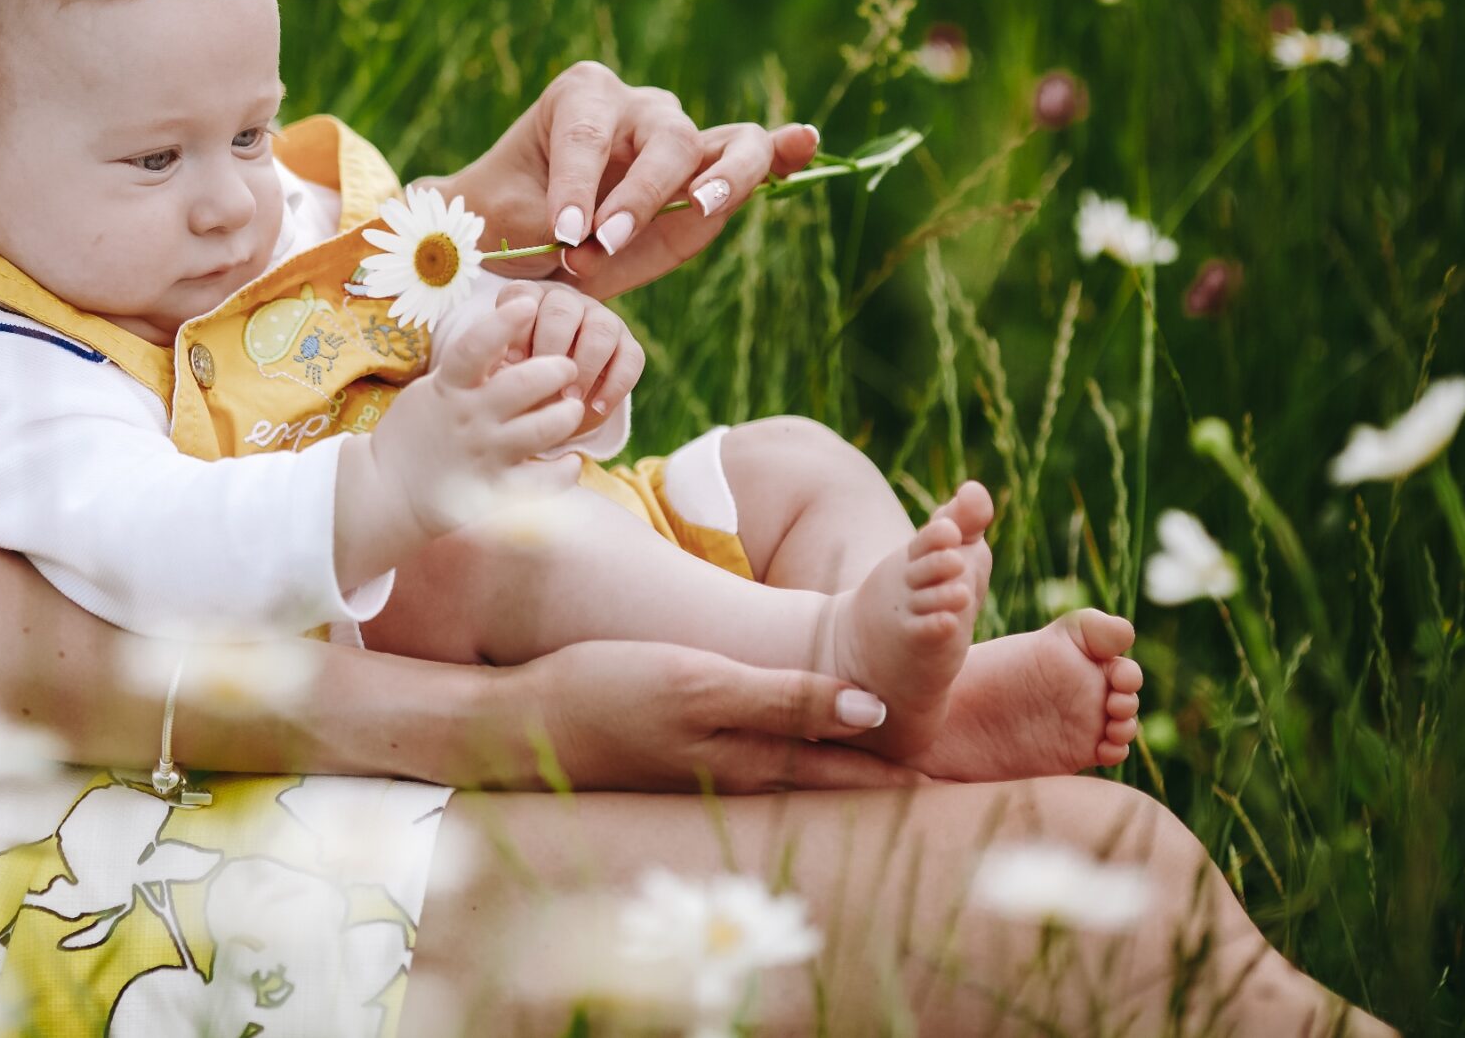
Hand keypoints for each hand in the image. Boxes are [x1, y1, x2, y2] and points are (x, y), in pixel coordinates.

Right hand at [334, 291, 581, 585]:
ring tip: (571, 409)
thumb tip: (506, 333)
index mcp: (448, 389)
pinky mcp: (495, 491)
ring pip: (544, 429)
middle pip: (525, 384)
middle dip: (556, 368)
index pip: (475, 346)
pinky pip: (544, 481)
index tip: (528, 303)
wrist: (389, 491)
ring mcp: (485, 455)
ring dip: (567, 414)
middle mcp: (469, 419)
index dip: (503, 321)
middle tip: (566, 367)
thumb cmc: (417, 433)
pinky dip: (565, 470)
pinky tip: (568, 461)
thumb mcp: (432, 390)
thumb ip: (467, 369)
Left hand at [433, 62, 818, 299]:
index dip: (581, 185)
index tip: (568, 235)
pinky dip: (782, 152)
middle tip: (603, 243)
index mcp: (580, 96)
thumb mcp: (485, 213)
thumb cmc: (500, 217)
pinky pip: (755, 154)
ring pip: (723, 143)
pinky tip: (804, 144)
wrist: (522, 243)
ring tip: (705, 205)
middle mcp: (638, 108)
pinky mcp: (712, 175)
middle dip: (638, 196)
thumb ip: (515, 218)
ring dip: (720, 177)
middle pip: (662, 139)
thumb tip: (524, 225)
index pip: (588, 135)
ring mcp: (683, 139)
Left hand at [493, 279, 639, 423]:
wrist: (552, 401)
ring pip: (601, 328)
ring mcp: (601, 319)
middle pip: (562, 309)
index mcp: (530, 300)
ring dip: (586, 365)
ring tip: (570, 398)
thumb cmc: (519, 380)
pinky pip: (631, 358)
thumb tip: (507, 367)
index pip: (523, 296)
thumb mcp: (502, 371)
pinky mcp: (628, 345)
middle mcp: (567, 302)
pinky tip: (597, 408)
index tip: (511, 361)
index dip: (517, 328)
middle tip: (542, 381)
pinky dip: (615, 385)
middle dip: (551, 347)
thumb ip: (500, 365)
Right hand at [501, 639, 920, 792]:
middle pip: (823, 775)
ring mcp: (703, 772)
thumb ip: (785, 698)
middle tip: (931, 779)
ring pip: (789, 774)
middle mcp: (735, 772)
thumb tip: (876, 711)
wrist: (520, 725)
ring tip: (882, 769)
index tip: (944, 769)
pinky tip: (790, 756)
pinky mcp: (676, 764)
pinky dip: (787, 762)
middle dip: (876, 776)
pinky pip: (751, 767)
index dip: (896, 766)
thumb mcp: (700, 684)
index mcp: (750, 752)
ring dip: (837, 771)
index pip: (845, 765)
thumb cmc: (606, 691)